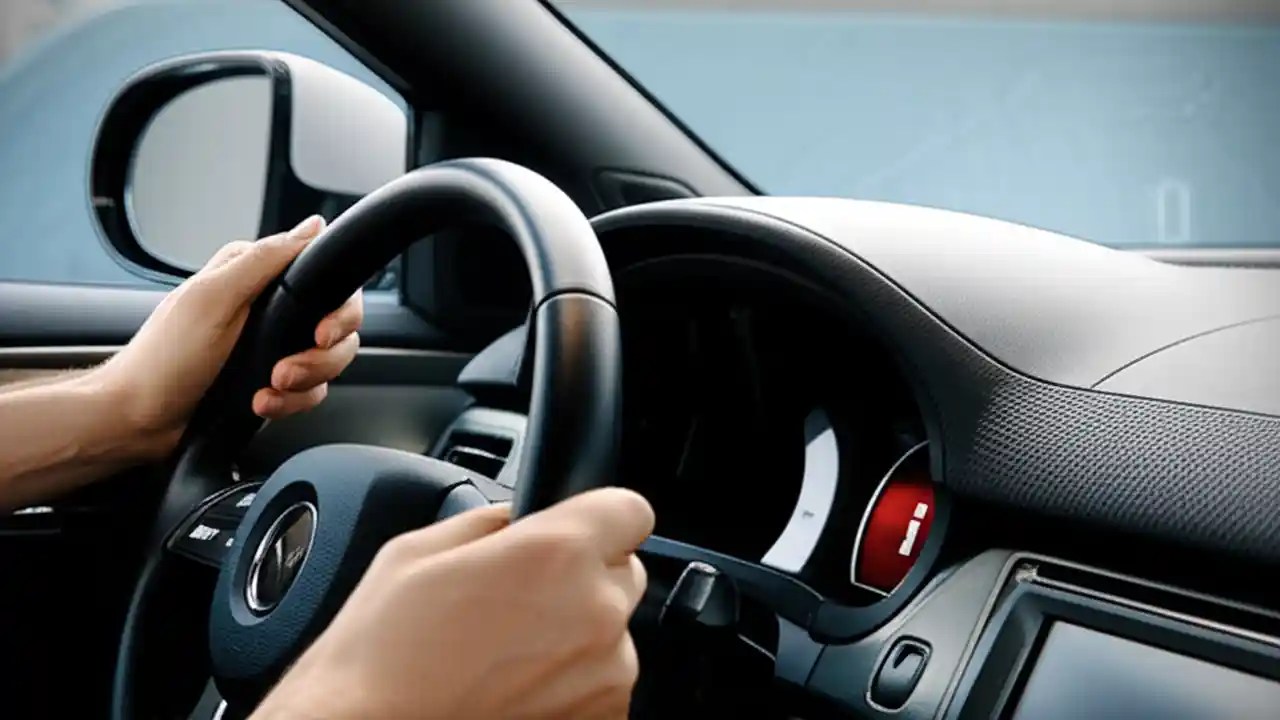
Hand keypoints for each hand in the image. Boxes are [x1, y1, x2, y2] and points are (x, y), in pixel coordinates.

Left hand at [98, 216, 361, 451]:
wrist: (140, 419)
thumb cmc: (164, 359)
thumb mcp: (212, 299)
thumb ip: (265, 259)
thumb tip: (312, 227)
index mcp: (255, 275)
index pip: (327, 278)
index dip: (338, 310)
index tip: (321, 334)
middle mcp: (271, 307)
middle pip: (338, 326)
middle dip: (320, 357)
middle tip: (285, 369)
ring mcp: (274, 346)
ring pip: (328, 362)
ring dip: (303, 383)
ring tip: (268, 389)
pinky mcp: (274, 379)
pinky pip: (310, 390)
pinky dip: (290, 402)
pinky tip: (260, 403)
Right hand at [255, 488, 654, 719]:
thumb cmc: (380, 659)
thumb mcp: (418, 552)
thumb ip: (490, 523)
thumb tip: (518, 520)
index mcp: (558, 553)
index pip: (630, 510)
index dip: (599, 519)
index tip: (578, 532)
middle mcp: (596, 612)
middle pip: (623, 574)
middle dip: (583, 579)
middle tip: (519, 603)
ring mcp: (605, 676)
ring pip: (614, 636)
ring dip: (578, 638)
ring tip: (505, 657)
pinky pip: (602, 687)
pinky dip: (571, 686)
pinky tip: (513, 690)